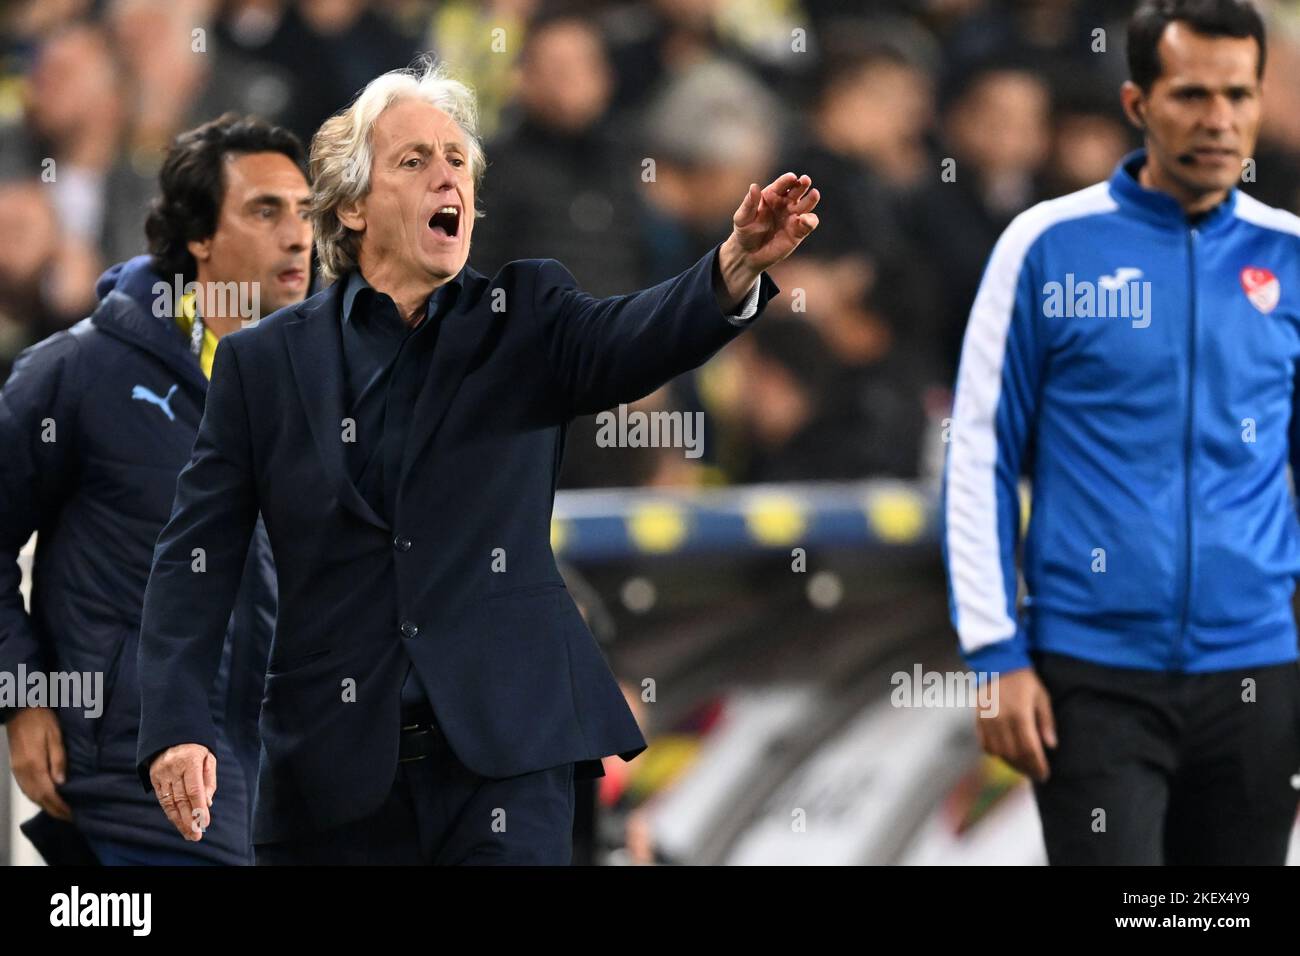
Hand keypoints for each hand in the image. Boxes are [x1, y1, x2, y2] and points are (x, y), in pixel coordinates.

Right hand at [6, 707, 71, 819]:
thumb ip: (58, 760)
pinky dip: (36, 797)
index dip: (59, 806)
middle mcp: (23, 772)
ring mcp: (17, 771)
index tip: (72, 814)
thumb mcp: (55, 736)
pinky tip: (45, 798)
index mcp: (34, 765)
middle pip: (38, 798)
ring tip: (60, 811)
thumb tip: (62, 783)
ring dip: (45, 805)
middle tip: (70, 817)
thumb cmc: (42, 720)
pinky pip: (26, 788)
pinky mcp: (15, 768)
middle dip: (53, 810)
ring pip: (30, 795)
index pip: (48, 793)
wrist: (21, 710)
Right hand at [149, 743, 215, 840]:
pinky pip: (162, 799)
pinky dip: (170, 812)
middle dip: (189, 819)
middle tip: (196, 835)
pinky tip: (178, 822)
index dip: (199, 807)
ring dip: (179, 820)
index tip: (205, 822)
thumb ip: (209, 781)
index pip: (194, 789)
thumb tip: (207, 803)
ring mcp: (161, 773)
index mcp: (190, 761)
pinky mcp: (153, 778)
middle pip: (181, 799)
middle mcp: (173, 768)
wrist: (171, 733)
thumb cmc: (196, 748)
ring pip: (170, 802)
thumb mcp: (208, 758)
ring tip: (188, 834)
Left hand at [715, 172, 820, 305]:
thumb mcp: (742, 217)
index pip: (782, 184)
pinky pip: (808, 223)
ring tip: (814, 194)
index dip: (787, 180)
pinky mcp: (798, 231)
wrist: (748, 254)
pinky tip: (805, 219)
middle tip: (805, 180)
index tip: (792, 177)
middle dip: (802, 184)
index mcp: (771, 195)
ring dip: (811, 199)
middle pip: (797, 190)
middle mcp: (784, 203)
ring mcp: (793, 217)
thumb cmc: (744, 232)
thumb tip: (754, 186)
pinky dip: (810, 220)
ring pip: (806, 204)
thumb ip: (749, 203)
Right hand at [974, 667, 1057, 782]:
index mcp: (1020, 715)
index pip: (1030, 750)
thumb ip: (1046, 722)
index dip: (1038, 766)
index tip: (1045, 775)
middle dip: (1026, 768)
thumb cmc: (1024, 680)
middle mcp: (1002, 721)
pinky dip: (995, 753)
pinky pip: (985, 744)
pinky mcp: (978, 719)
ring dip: (1011, 763)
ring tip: (1022, 767)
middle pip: (1014, 755)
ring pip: (999, 753)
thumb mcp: (1042, 697)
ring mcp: (988, 721)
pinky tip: (1005, 754)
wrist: (997, 663)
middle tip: (1035, 774)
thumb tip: (1051, 746)